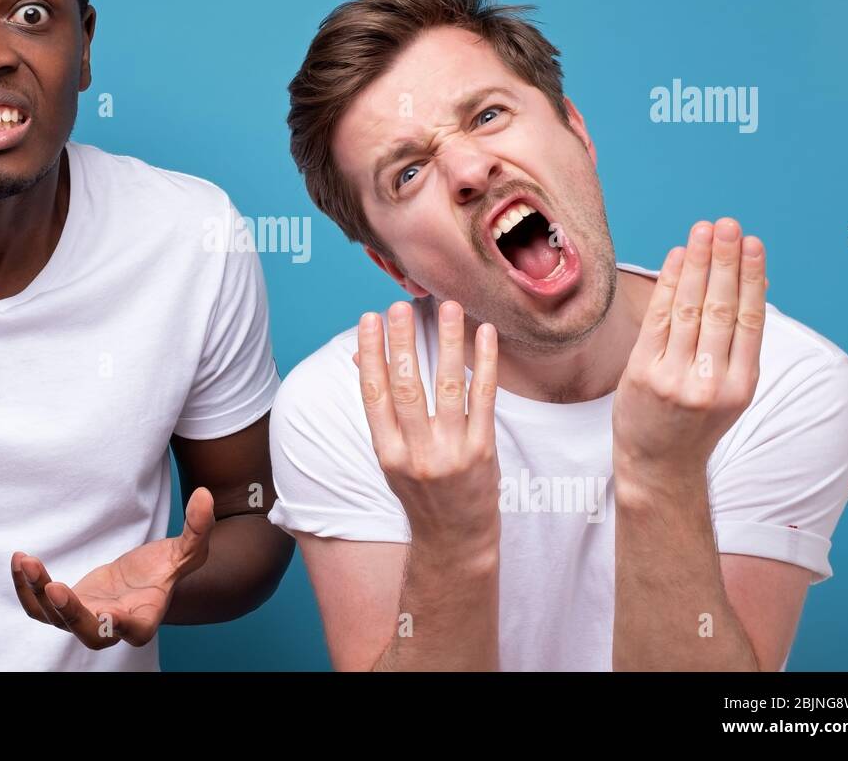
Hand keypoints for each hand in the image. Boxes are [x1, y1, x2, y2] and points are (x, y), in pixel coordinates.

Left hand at [11, 487, 214, 648]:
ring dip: (37, 594)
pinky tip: (21, 562)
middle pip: (89, 633)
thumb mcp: (189, 548)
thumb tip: (205, 496)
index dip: (120, 625)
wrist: (146, 581)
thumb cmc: (168, 569)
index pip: (134, 629)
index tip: (111, 613)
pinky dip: (27, 589)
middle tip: (54, 587)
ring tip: (27, 561)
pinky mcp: (66, 609)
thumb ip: (197, 527)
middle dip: (69, 613)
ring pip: (55, 619)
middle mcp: (113, 627)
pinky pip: (40, 608)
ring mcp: (86, 620)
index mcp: (144, 618)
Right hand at [356, 300, 500, 555]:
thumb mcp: (392, 459)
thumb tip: (362, 359)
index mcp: (386, 453)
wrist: (455, 542)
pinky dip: (485, 363)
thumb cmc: (421, 494)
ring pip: (448, 386)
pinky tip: (485, 334)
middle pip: (407, 386)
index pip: (374, 393)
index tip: (369, 319)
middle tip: (400, 305)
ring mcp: (452, 453)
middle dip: (404, 341)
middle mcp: (416, 453)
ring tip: (448, 306)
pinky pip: (484, 399)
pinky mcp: (483, 452)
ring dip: (447, 342)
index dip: (371, 353)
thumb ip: (383, 413)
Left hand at [612, 218, 766, 478]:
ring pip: (689, 309)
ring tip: (703, 232)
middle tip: (728, 225)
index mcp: (742, 385)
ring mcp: (676, 378)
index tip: (754, 243)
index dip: (751, 278)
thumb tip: (753, 283)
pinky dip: (667, 285)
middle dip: (725, 261)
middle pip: (720, 308)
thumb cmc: (694, 420)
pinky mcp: (644, 374)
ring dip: (696, 265)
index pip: (749, 319)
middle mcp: (712, 382)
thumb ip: (737, 343)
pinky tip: (676, 259)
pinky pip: (657, 320)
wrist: (658, 465)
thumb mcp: (728, 388)